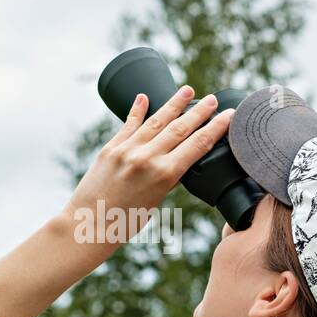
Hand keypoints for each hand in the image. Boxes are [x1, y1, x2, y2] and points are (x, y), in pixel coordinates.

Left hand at [60, 85, 233, 252]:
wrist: (88, 226)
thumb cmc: (124, 222)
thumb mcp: (155, 201)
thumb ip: (167, 177)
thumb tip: (177, 160)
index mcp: (164, 175)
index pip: (197, 145)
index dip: (216, 128)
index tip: (228, 115)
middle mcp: (147, 158)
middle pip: (180, 128)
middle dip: (199, 111)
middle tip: (213, 99)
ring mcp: (127, 150)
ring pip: (156, 120)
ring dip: (174, 104)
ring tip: (187, 90)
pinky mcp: (109, 148)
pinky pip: (128, 125)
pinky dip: (137, 110)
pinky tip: (145, 97)